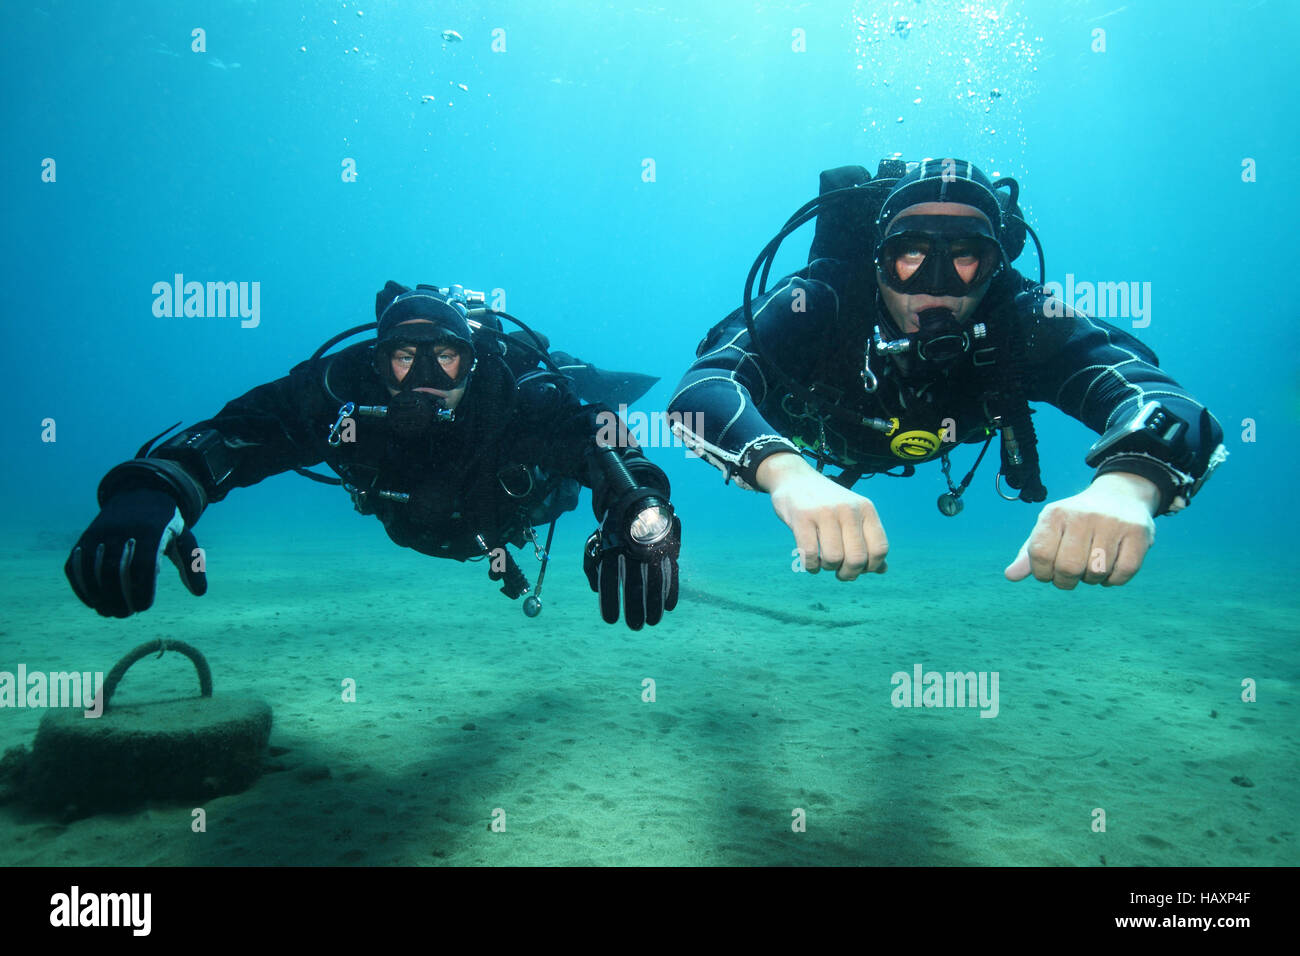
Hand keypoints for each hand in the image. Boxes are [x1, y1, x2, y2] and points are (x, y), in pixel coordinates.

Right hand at [65, 488, 207, 616]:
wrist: (140, 493)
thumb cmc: (165, 523)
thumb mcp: (184, 538)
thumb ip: (191, 564)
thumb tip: (200, 592)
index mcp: (151, 534)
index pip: (143, 568)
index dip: (141, 590)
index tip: (143, 606)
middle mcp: (122, 532)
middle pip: (114, 572)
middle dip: (117, 598)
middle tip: (125, 613)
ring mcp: (100, 534)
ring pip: (92, 570)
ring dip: (97, 596)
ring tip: (108, 611)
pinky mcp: (85, 537)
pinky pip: (75, 565)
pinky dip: (80, 585)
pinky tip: (91, 600)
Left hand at [583, 513, 680, 629]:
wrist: (634, 502)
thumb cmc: (611, 531)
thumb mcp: (595, 542)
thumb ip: (591, 566)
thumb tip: (596, 590)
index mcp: (611, 547)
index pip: (609, 579)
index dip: (610, 601)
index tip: (611, 620)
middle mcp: (632, 548)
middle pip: (634, 584)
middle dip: (635, 608)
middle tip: (635, 626)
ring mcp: (652, 547)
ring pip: (655, 580)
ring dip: (654, 604)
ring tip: (653, 621)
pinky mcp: (666, 546)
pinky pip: (671, 571)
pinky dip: (672, 589)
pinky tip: (669, 606)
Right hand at [757, 453, 887, 579]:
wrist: (794, 478)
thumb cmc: (826, 503)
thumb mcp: (852, 515)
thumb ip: (867, 540)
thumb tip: (882, 570)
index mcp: (865, 508)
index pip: (879, 548)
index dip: (871, 567)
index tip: (859, 569)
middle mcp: (848, 509)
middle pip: (857, 558)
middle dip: (848, 574)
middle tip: (840, 573)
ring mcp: (825, 512)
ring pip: (834, 558)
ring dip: (828, 568)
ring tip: (823, 563)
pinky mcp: (802, 517)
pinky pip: (810, 554)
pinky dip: (811, 566)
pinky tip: (811, 563)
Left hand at [1004, 473, 1157, 588]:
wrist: (1120, 495)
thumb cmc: (1075, 521)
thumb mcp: (1049, 529)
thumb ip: (1029, 554)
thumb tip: (1010, 576)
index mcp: (1055, 514)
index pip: (1040, 555)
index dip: (1043, 573)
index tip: (1049, 572)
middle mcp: (1083, 515)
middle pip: (1069, 568)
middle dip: (1066, 581)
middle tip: (1070, 575)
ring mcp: (1112, 522)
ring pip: (1096, 573)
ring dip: (1092, 580)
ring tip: (1091, 567)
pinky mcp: (1138, 533)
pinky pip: (1123, 573)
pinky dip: (1113, 580)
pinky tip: (1109, 571)